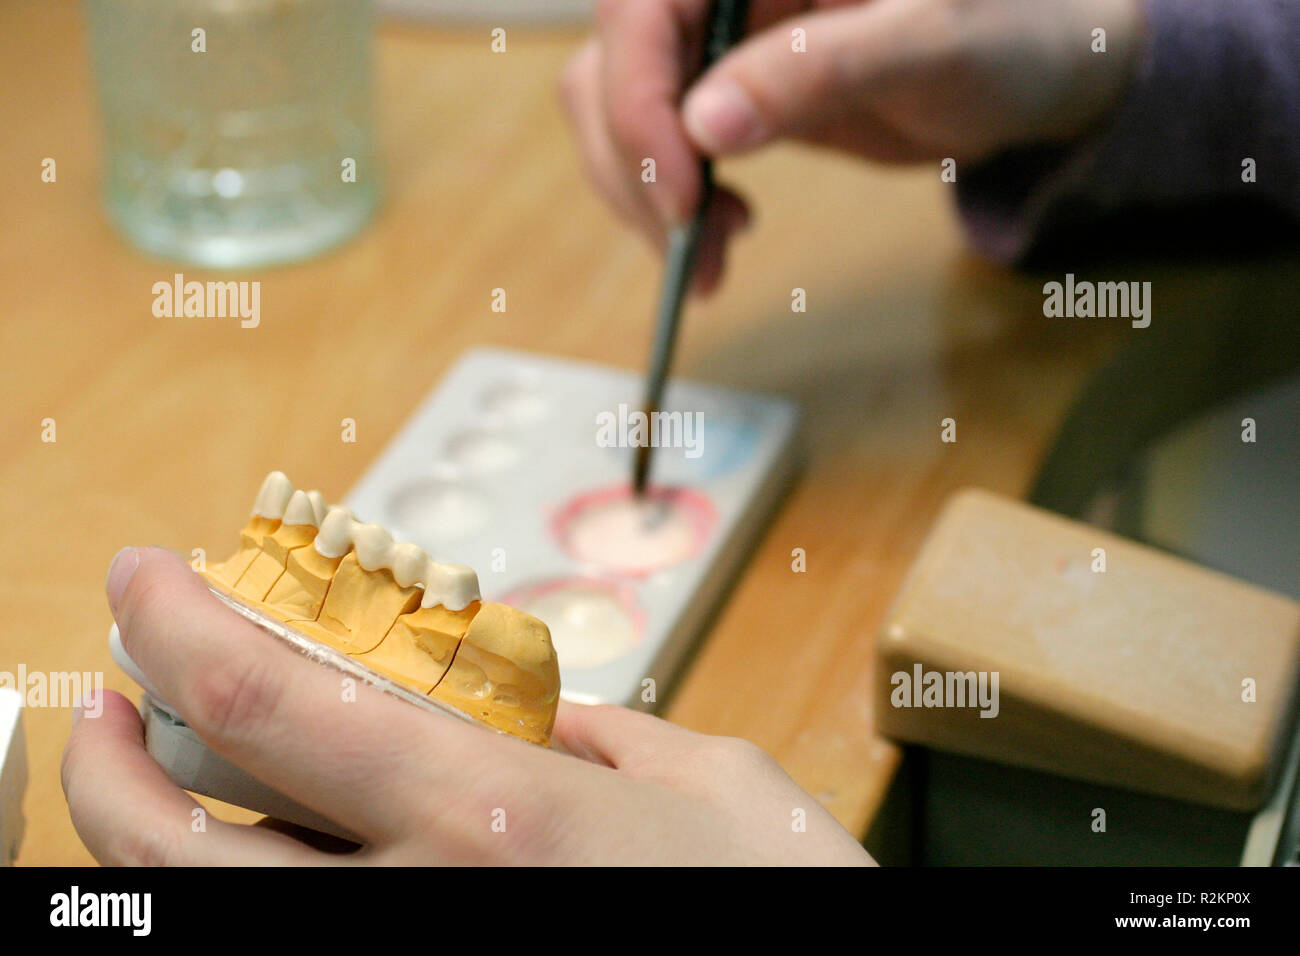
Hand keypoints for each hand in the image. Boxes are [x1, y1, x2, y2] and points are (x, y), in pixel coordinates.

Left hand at [64, 547, 873, 864]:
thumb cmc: (779, 912)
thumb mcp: (711, 789)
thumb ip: (606, 739)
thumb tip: (534, 714)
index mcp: (495, 820)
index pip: (271, 702)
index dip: (178, 625)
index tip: (146, 577)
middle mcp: (419, 906)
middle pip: (179, 842)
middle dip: (105, 757)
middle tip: (105, 691)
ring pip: (209, 910)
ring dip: (144, 839)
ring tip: (142, 771)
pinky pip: (297, 939)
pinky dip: (245, 889)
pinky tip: (262, 854)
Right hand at [561, 0, 1141, 290]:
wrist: (1034, 70)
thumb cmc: (1008, 34)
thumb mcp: (929, 47)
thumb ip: (818, 69)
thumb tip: (702, 125)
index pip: (641, 5)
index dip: (638, 99)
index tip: (680, 190)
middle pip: (611, 62)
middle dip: (635, 164)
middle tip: (692, 246)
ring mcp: (714, 36)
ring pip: (615, 108)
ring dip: (641, 194)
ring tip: (708, 256)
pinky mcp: (721, 89)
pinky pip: (654, 144)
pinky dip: (666, 200)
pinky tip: (719, 232)